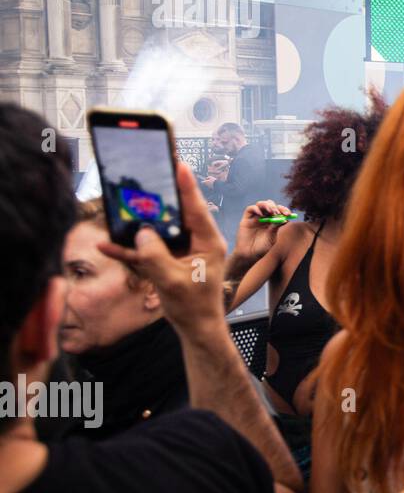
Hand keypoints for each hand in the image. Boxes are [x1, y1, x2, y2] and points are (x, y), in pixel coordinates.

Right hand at [97, 162, 226, 334]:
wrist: (195, 328)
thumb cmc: (194, 305)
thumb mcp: (173, 280)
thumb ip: (156, 256)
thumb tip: (141, 233)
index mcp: (207, 242)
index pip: (196, 209)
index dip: (187, 187)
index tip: (179, 164)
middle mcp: (195, 242)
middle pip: (174, 215)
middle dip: (158, 199)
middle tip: (145, 179)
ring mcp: (179, 251)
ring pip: (156, 232)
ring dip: (137, 225)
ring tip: (120, 207)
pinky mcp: (165, 262)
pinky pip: (145, 251)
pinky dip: (128, 250)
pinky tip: (106, 247)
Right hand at [232, 199, 292, 266]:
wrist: (250, 255)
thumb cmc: (262, 248)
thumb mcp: (272, 238)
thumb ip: (276, 228)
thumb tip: (284, 219)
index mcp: (273, 221)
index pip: (279, 211)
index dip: (284, 210)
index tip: (288, 214)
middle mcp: (264, 217)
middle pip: (271, 206)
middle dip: (276, 207)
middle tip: (278, 212)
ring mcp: (255, 217)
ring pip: (261, 204)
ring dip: (267, 205)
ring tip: (271, 211)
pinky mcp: (246, 219)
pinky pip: (250, 209)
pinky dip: (256, 209)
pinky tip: (261, 214)